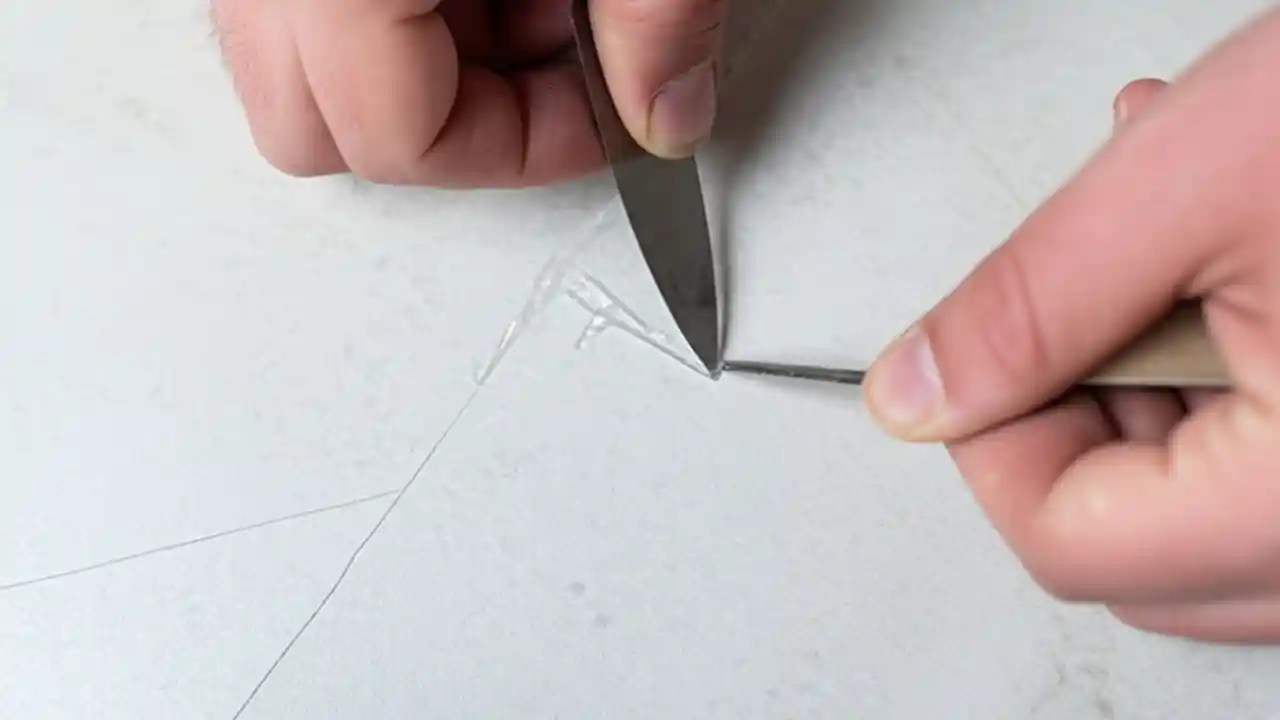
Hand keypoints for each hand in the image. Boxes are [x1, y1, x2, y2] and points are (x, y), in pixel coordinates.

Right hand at [212, 0, 724, 187]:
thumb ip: (657, 14)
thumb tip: (670, 114)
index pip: (398, 137)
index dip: (528, 147)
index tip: (613, 117)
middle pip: (313, 124)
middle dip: (454, 127)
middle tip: (557, 70)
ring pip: (298, 65)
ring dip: (427, 64)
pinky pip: (307, 5)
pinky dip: (400, 9)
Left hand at [864, 9, 1279, 642]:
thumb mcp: (1190, 179)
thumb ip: (1029, 308)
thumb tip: (919, 392)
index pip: (1070, 544)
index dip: (990, 442)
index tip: (974, 360)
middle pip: (1133, 547)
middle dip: (1072, 414)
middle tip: (1074, 307)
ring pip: (1202, 514)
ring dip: (1147, 385)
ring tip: (1164, 250)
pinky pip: (1276, 473)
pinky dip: (1224, 382)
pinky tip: (1223, 268)